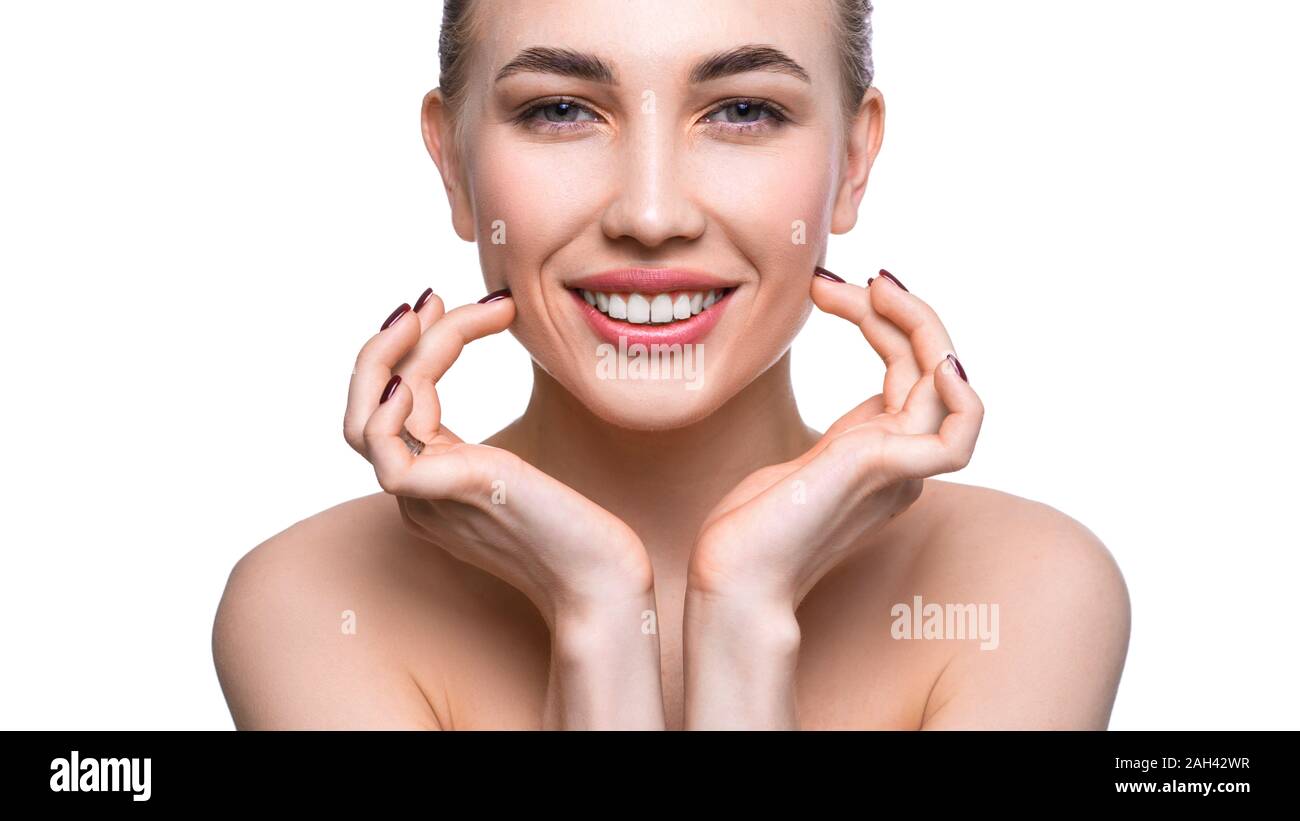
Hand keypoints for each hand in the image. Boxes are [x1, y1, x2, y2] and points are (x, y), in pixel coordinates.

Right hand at [343, 289, 653, 628]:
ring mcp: (426, 500)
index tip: (450, 306)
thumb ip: (492, 443)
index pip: (398, 407)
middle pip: (369, 408)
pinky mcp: (446, 498)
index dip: (417, 351)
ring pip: (369, 418)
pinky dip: (389, 409)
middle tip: (428, 297)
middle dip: (389, 346)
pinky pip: (386, 454)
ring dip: (394, 354)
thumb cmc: (580, 526)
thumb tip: (494, 404)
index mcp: (435, 484)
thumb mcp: (525, 467)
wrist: (603, 578)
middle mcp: (418, 494)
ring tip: (432, 307)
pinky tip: (415, 376)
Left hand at [687, 269, 983, 611]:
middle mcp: (903, 459)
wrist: (734, 572)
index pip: (903, 367)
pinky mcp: (890, 475)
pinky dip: (959, 393)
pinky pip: (959, 436)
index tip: (828, 286)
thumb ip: (840, 434)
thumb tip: (860, 401)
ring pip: (943, 382)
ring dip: (915, 322)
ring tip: (872, 285)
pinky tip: (929, 354)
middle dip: (894, 309)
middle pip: (927, 364)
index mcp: (883, 452)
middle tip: (841, 276)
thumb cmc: (754, 525)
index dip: (877, 319)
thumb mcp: (800, 457)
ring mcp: (901, 469)